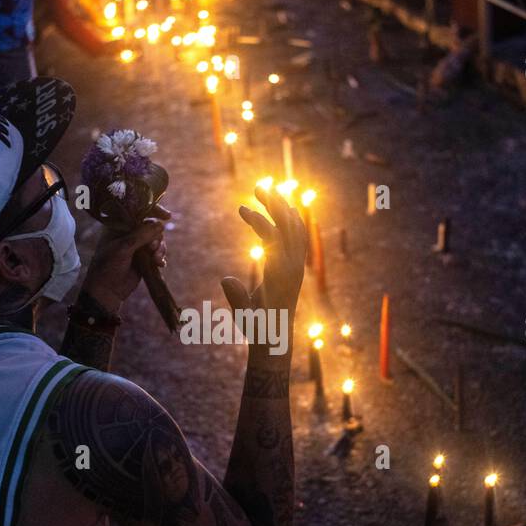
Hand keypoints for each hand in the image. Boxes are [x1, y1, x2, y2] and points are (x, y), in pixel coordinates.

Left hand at [81, 215, 166, 312]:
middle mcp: (129, 233)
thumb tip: (161, 225)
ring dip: (160, 249)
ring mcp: (137, 246)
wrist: (107, 290)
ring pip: (157, 240)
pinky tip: (159, 264)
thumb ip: (141, 235)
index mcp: (120, 225)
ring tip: (156, 260)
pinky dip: (160, 257)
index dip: (154, 210)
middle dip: (157, 237)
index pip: (139, 211)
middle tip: (152, 249)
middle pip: (152, 226)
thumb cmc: (109, 265)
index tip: (166, 216)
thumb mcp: (123, 248)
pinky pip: (158, 253)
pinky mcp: (144, 258)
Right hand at [225, 185, 305, 317]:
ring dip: (284, 208)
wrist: (276, 339)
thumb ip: (238, 298)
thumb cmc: (257, 328)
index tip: (241, 208)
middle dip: (274, 204)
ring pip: (296, 230)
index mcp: (279, 275)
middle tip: (258, 186)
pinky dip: (293, 221)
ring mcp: (297, 266)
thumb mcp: (245, 316)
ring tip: (270, 192)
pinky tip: (287, 209)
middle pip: (288, 227)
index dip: (258, 220)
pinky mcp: (296, 268)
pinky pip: (299, 238)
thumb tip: (226, 280)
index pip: (272, 238)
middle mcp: (292, 266)